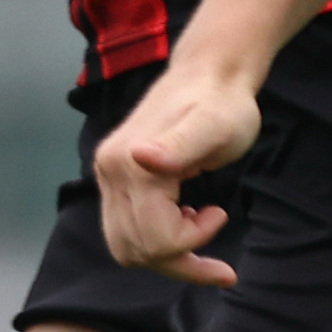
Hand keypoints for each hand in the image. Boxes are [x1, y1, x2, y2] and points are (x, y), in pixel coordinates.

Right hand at [94, 63, 261, 284]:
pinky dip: (157, 241)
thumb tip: (140, 157)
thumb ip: (180, 145)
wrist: (209, 74)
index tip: (220, 212)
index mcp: (130, 163)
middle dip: (180, 256)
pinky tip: (185, 218)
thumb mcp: (213, 125)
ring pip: (127, 248)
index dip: (192, 239)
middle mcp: (109, 171)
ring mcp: (108, 176)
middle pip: (136, 250)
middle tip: (215, 223)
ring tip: (200, 224)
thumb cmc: (223, 103)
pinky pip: (126, 232)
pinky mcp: (114, 180)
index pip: (154, 239)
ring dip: (167, 253)